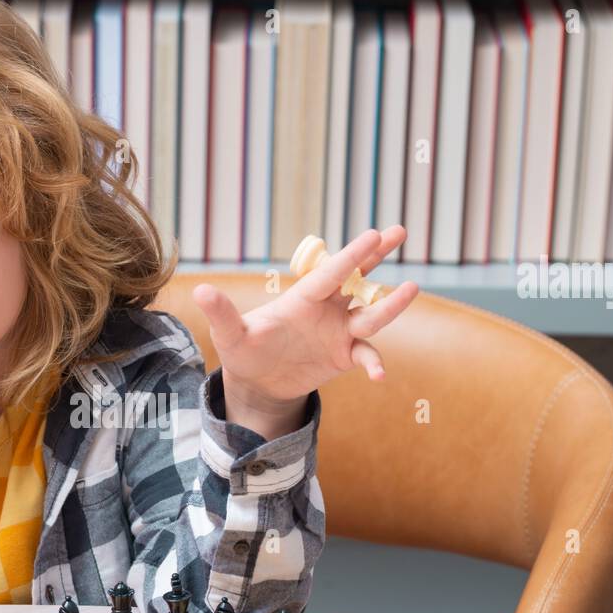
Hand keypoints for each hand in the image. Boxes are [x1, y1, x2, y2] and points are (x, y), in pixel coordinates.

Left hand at [192, 226, 418, 422]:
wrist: (258, 381)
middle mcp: (326, 308)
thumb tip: (199, 290)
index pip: (330, 273)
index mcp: (303, 297)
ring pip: (371, 314)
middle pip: (358, 278)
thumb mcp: (229, 334)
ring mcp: (339, 330)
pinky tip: (379, 375)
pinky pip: (366, 355)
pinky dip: (374, 363)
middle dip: (378, 256)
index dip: (351, 256)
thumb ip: (222, 312)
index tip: (373, 234)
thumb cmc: (243, 350)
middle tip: (401, 230)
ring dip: (391, 304)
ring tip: (412, 288)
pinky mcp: (345, 354)